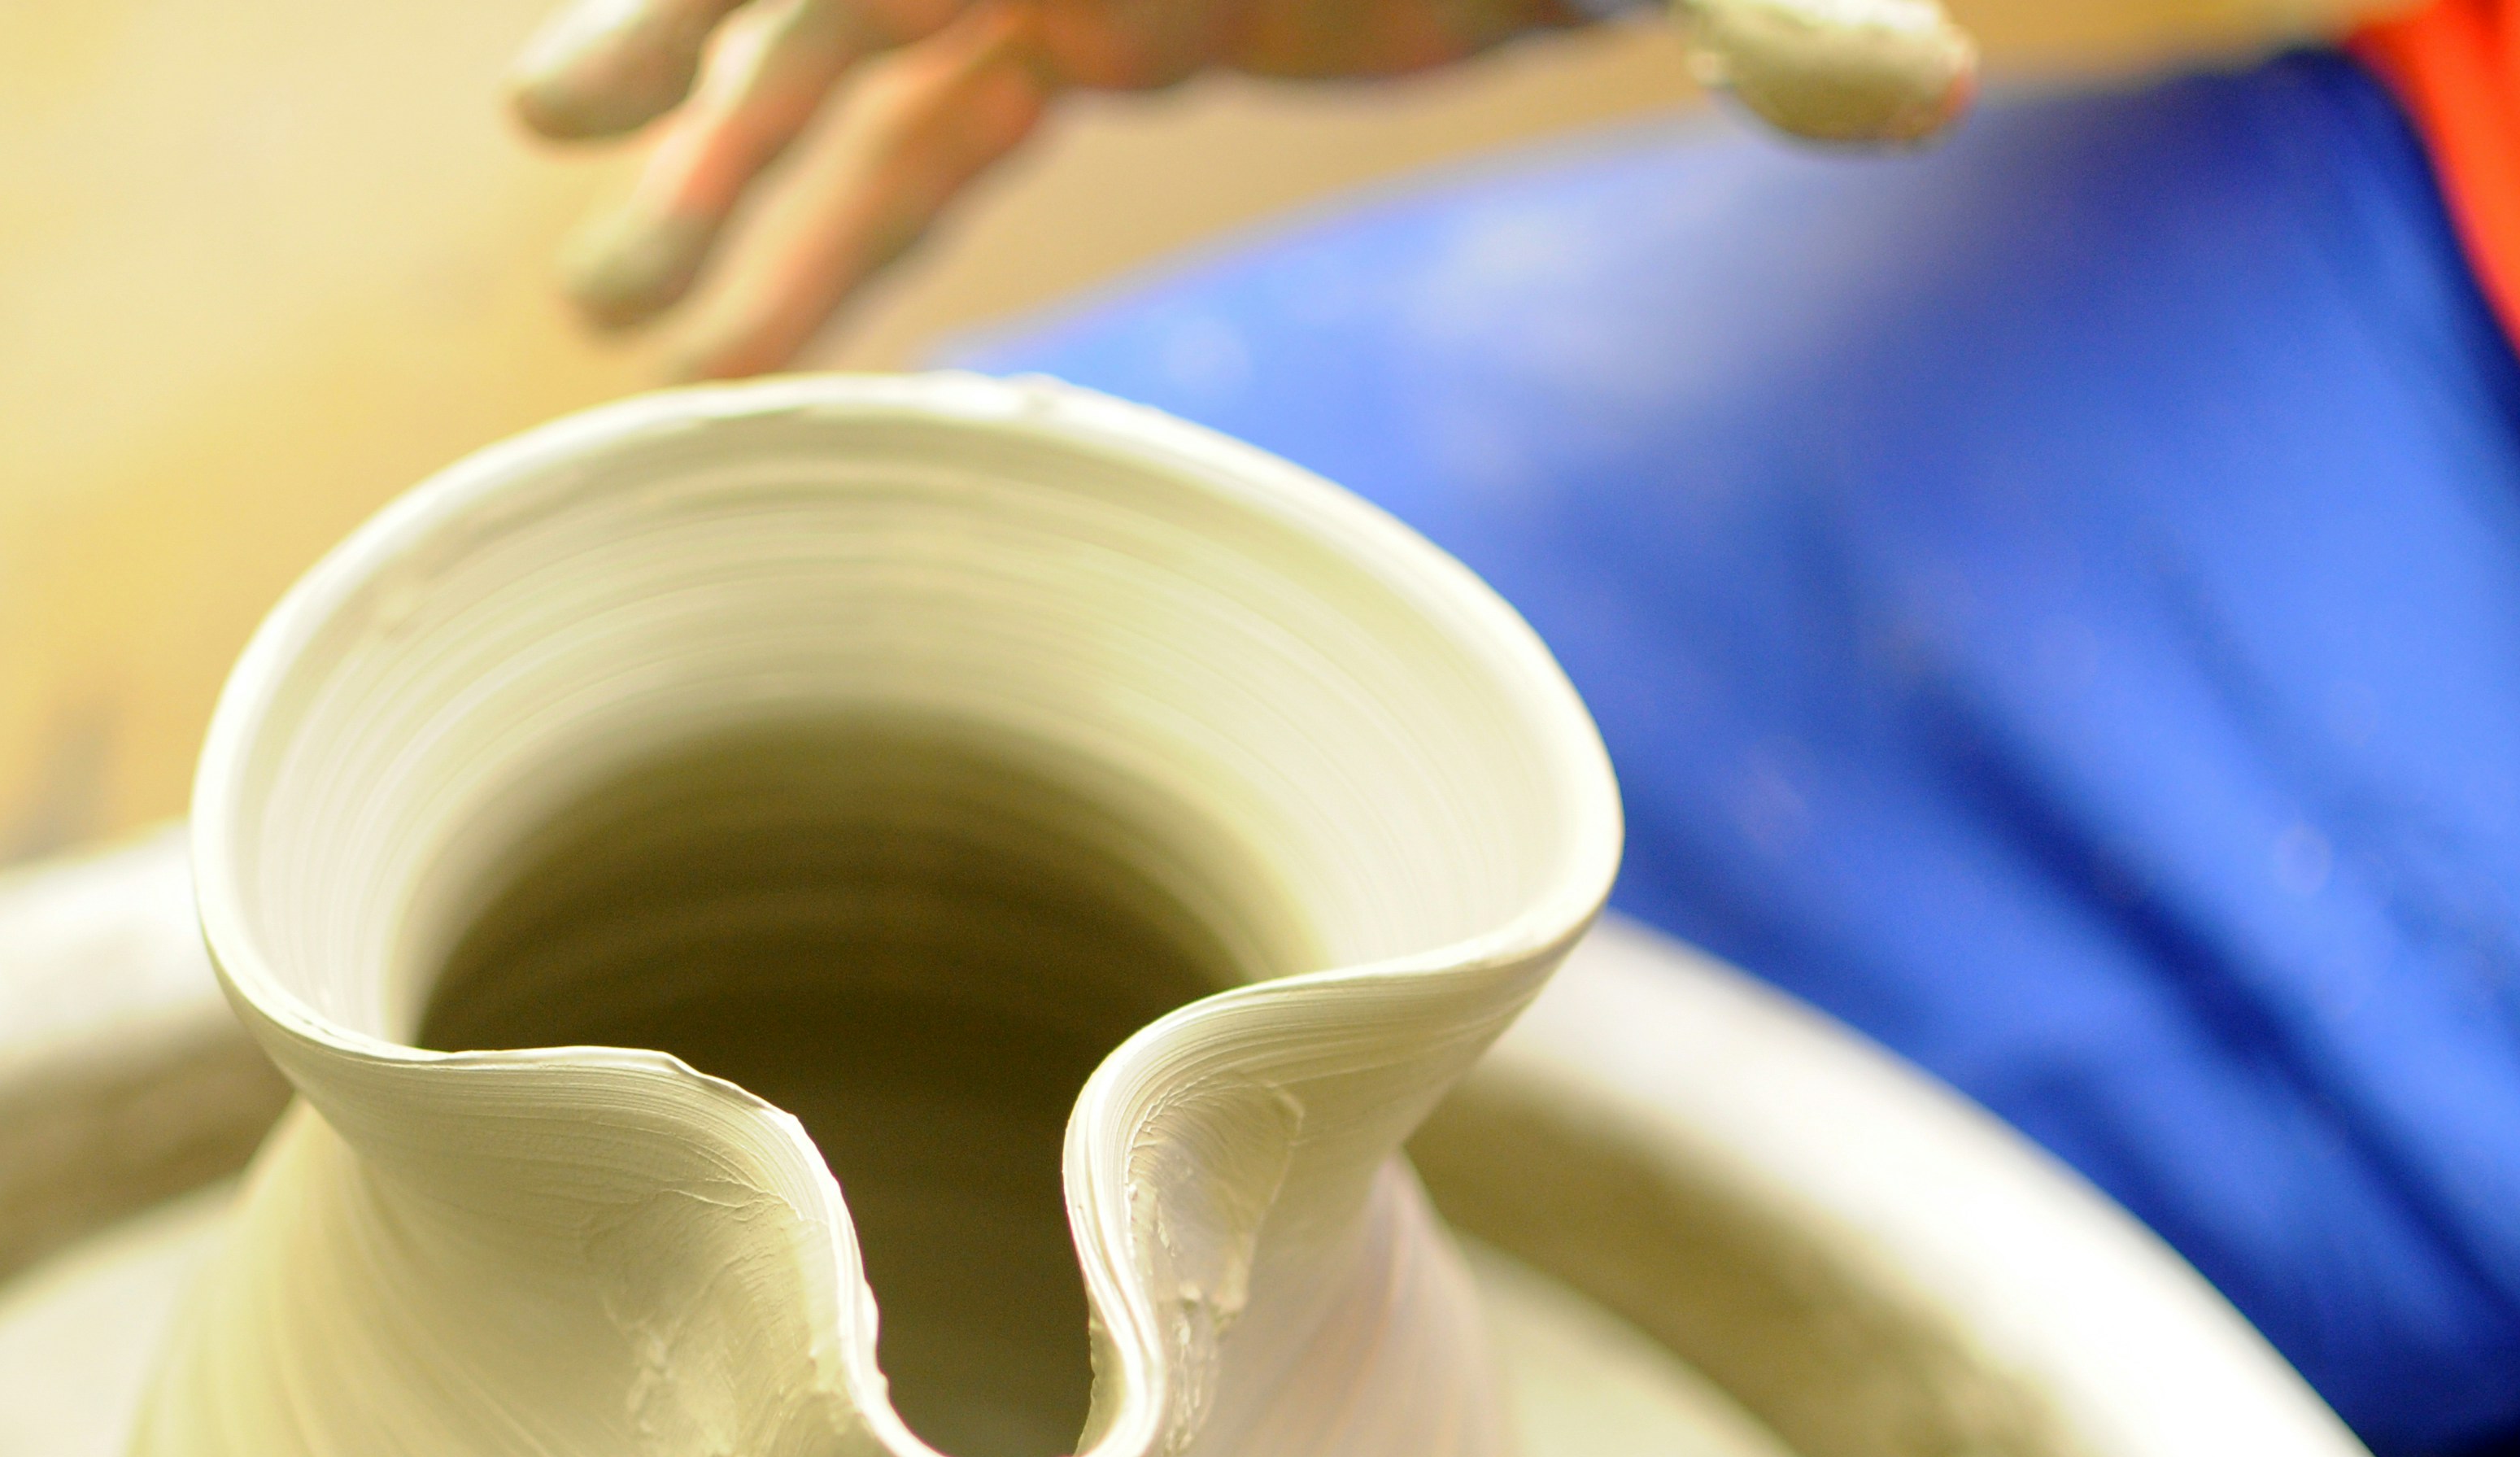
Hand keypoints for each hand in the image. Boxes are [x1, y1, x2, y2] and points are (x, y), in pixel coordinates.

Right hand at [505, 0, 1977, 377]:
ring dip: (748, 194)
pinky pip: (925, 147)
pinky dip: (842, 244)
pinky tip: (753, 357)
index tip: (621, 80)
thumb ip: (1770, 4)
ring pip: (860, 73)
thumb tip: (1940, 95)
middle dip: (706, 61)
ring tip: (626, 340)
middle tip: (579, 196)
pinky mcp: (1081, 31)